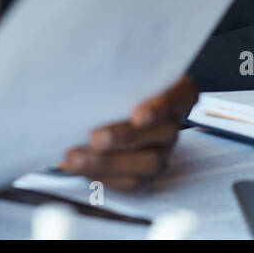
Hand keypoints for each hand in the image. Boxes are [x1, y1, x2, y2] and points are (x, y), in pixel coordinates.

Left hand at [59, 75, 198, 190]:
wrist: (120, 105)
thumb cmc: (124, 83)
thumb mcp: (128, 71)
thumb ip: (120, 73)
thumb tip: (86, 70)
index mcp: (178, 93)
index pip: (176, 98)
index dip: (159, 108)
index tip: (138, 115)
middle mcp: (174, 124)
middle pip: (160, 135)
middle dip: (124, 138)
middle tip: (94, 138)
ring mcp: (164, 152)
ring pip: (146, 164)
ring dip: (107, 162)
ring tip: (75, 158)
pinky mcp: (147, 175)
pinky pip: (131, 183)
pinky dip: (103, 176)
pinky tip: (79, 169)